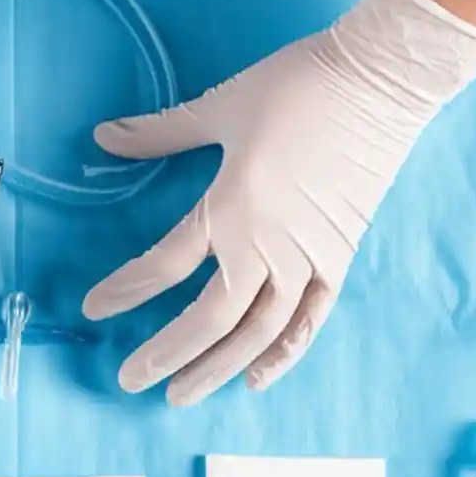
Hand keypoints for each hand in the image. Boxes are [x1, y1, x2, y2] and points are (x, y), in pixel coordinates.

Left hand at [83, 0, 475, 405]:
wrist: (381, 80)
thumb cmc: (296, 87)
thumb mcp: (219, 106)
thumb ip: (159, 132)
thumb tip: (102, 137)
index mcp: (232, 207)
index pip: (166, 264)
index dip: (126, 289)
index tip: (94, 309)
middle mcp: (269, 246)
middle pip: (210, 319)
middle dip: (167, 354)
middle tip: (129, 380)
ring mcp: (309, 259)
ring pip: (258, 333)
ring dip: (217, 368)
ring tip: (181, 395)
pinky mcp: (340, 261)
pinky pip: (310, 322)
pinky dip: (284, 355)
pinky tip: (254, 380)